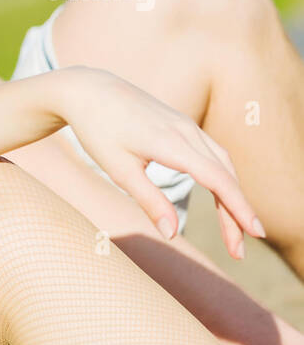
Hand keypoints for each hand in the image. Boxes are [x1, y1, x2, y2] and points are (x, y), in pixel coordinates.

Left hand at [52, 66, 264, 258]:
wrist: (89, 90)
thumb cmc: (98, 130)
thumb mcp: (118, 169)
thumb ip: (149, 200)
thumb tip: (172, 234)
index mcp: (171, 144)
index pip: (217, 180)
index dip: (238, 209)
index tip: (254, 234)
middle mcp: (187, 132)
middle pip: (226, 176)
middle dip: (237, 214)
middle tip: (238, 253)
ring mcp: (187, 126)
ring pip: (223, 164)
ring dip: (232, 197)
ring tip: (234, 230)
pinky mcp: (182, 125)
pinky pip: (213, 153)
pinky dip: (223, 178)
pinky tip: (222, 197)